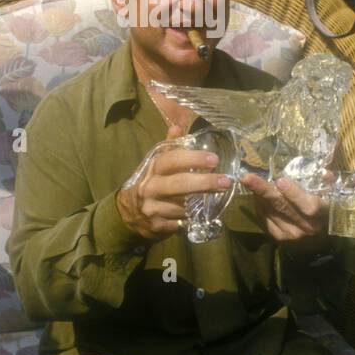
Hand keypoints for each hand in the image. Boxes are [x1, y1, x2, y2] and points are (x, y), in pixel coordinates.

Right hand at [116, 124, 232, 240]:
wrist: (128, 213)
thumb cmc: (150, 183)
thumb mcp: (155, 164)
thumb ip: (168, 147)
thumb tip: (177, 127)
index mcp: (152, 168)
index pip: (171, 160)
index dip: (193, 159)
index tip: (214, 160)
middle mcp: (150, 187)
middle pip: (179, 184)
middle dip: (204, 183)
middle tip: (226, 181)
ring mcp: (152, 208)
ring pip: (182, 206)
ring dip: (201, 203)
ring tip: (218, 197)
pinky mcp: (157, 226)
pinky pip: (180, 223)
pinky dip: (192, 219)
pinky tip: (201, 214)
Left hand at [240, 174, 328, 241]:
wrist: (321, 237)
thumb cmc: (325, 208)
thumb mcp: (332, 192)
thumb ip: (328, 182)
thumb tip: (324, 173)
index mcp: (322, 214)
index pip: (308, 206)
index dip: (294, 194)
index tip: (280, 181)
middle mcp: (307, 227)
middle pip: (282, 207)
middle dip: (263, 190)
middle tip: (247, 177)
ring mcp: (292, 235)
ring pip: (271, 212)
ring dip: (258, 196)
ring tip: (249, 181)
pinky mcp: (280, 238)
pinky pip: (266, 219)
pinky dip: (259, 206)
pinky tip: (257, 196)